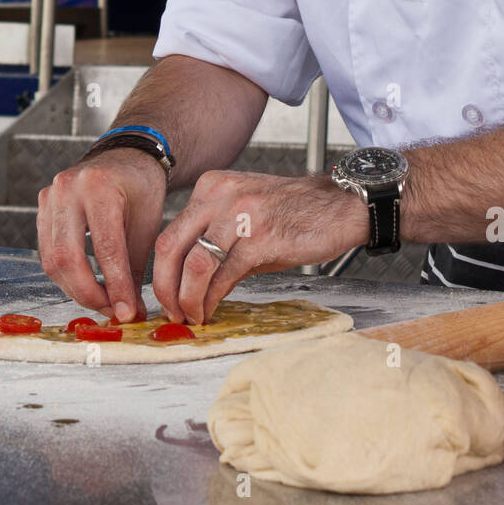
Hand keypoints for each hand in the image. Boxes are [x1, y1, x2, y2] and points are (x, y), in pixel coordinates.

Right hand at [37, 147, 166, 320]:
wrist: (126, 157)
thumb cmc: (141, 189)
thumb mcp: (147, 225)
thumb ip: (135, 268)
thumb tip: (129, 312)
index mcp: (100, 186)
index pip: (105, 248)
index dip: (115, 286)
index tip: (127, 312)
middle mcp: (68, 188)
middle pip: (66, 257)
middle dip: (88, 293)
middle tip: (110, 311)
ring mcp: (50, 195)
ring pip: (52, 259)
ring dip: (75, 288)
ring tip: (101, 302)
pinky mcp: (42, 206)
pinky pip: (47, 251)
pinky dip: (66, 274)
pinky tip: (86, 285)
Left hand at [152, 171, 370, 323]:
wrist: (341, 207)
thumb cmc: (294, 214)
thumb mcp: (245, 219)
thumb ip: (215, 245)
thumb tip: (189, 286)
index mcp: (211, 187)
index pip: (169, 232)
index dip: (162, 272)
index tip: (167, 296)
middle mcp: (220, 195)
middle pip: (170, 246)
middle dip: (164, 288)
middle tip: (171, 313)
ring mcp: (240, 214)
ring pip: (194, 263)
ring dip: (188, 298)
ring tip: (193, 316)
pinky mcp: (261, 237)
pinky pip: (224, 274)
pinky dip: (212, 298)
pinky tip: (212, 310)